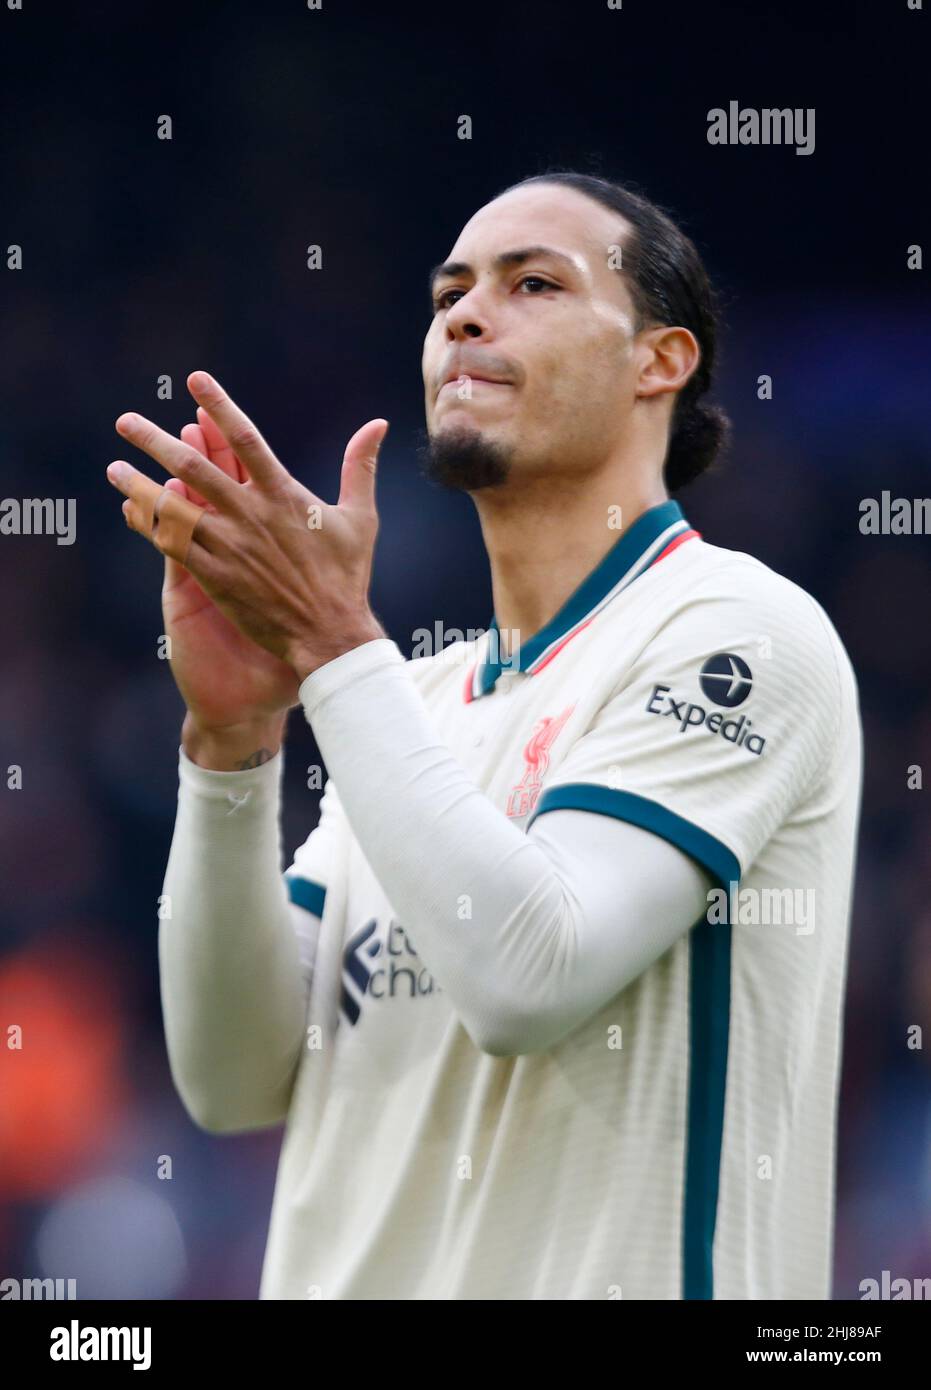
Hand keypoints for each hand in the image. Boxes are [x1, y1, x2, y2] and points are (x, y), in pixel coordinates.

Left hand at [106, 372, 387, 699]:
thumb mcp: (360, 517)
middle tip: (125, 421)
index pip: (245, 439)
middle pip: (193, 467)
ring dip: (140, 485)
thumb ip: (360, 466)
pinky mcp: (216, 576)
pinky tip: (131, 511)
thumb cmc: (347, 576)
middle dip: (155, 441)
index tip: (195, 380)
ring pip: (174, 507)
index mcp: (283, 494)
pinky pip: (174, 545)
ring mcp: (230, 546)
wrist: (331, 633)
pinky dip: (151, 526)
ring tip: (114, 467)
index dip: (219, 406)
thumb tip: (377, 424)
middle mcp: (251, 514)